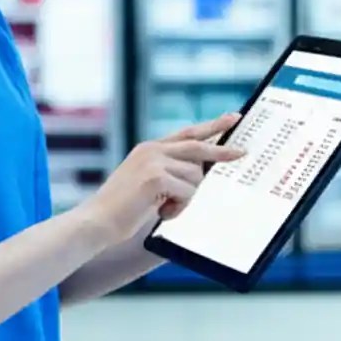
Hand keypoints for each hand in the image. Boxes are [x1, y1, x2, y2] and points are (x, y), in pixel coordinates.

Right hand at [77, 114, 244, 244]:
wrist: (97, 221)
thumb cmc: (122, 210)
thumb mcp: (147, 184)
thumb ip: (168, 173)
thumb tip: (200, 173)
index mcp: (149, 149)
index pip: (187, 133)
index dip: (211, 126)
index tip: (232, 118)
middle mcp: (152, 150)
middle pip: (198, 147)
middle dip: (222, 150)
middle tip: (243, 152)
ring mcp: (153, 161)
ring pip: (195, 177)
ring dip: (187, 199)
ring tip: (164, 209)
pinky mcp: (155, 178)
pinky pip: (188, 192)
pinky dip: (180, 208)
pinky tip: (161, 213)